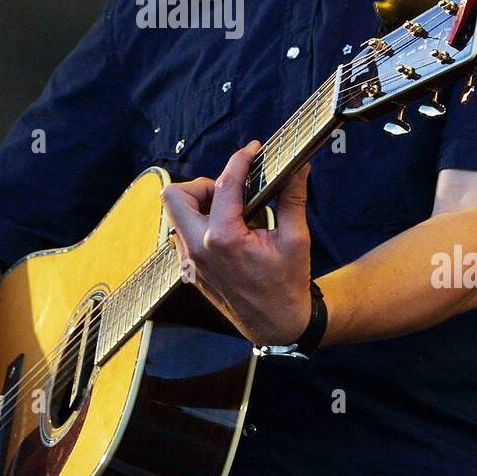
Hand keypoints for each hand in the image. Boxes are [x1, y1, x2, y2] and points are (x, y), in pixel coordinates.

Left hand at [159, 140, 313, 346]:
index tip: (253, 150)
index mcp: (223, 238)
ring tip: (231, 211)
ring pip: (176, 217)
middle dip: (201, 185)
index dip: (240, 160)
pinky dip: (201, 225)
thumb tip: (300, 167)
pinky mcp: (189, 271)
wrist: (277, 325)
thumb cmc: (287, 284)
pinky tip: (228, 232)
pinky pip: (183, 236)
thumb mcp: (295, 238)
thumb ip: (292, 198)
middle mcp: (198, 249)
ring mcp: (190, 262)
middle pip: (176, 196)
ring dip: (199, 206)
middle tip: (230, 190)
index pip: (224, 184)